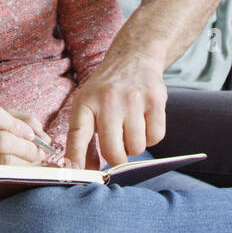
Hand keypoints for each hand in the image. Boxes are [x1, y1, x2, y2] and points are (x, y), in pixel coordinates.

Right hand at [0, 104, 54, 186]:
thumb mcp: (4, 122)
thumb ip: (25, 122)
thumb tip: (44, 139)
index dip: (17, 125)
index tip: (32, 135)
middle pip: (0, 140)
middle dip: (26, 147)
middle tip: (40, 152)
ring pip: (3, 160)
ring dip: (25, 162)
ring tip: (34, 161)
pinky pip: (0, 174)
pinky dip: (17, 173)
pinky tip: (23, 169)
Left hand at [65, 50, 166, 169]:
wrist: (133, 57)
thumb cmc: (106, 90)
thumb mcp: (88, 107)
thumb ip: (85, 140)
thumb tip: (87, 172)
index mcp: (86, 102)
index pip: (78, 134)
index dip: (76, 157)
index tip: (76, 175)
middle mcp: (108, 100)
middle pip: (112, 150)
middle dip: (116, 159)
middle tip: (117, 149)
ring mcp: (133, 100)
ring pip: (136, 147)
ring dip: (134, 147)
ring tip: (130, 130)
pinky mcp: (155, 100)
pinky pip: (155, 137)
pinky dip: (150, 137)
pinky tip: (144, 123)